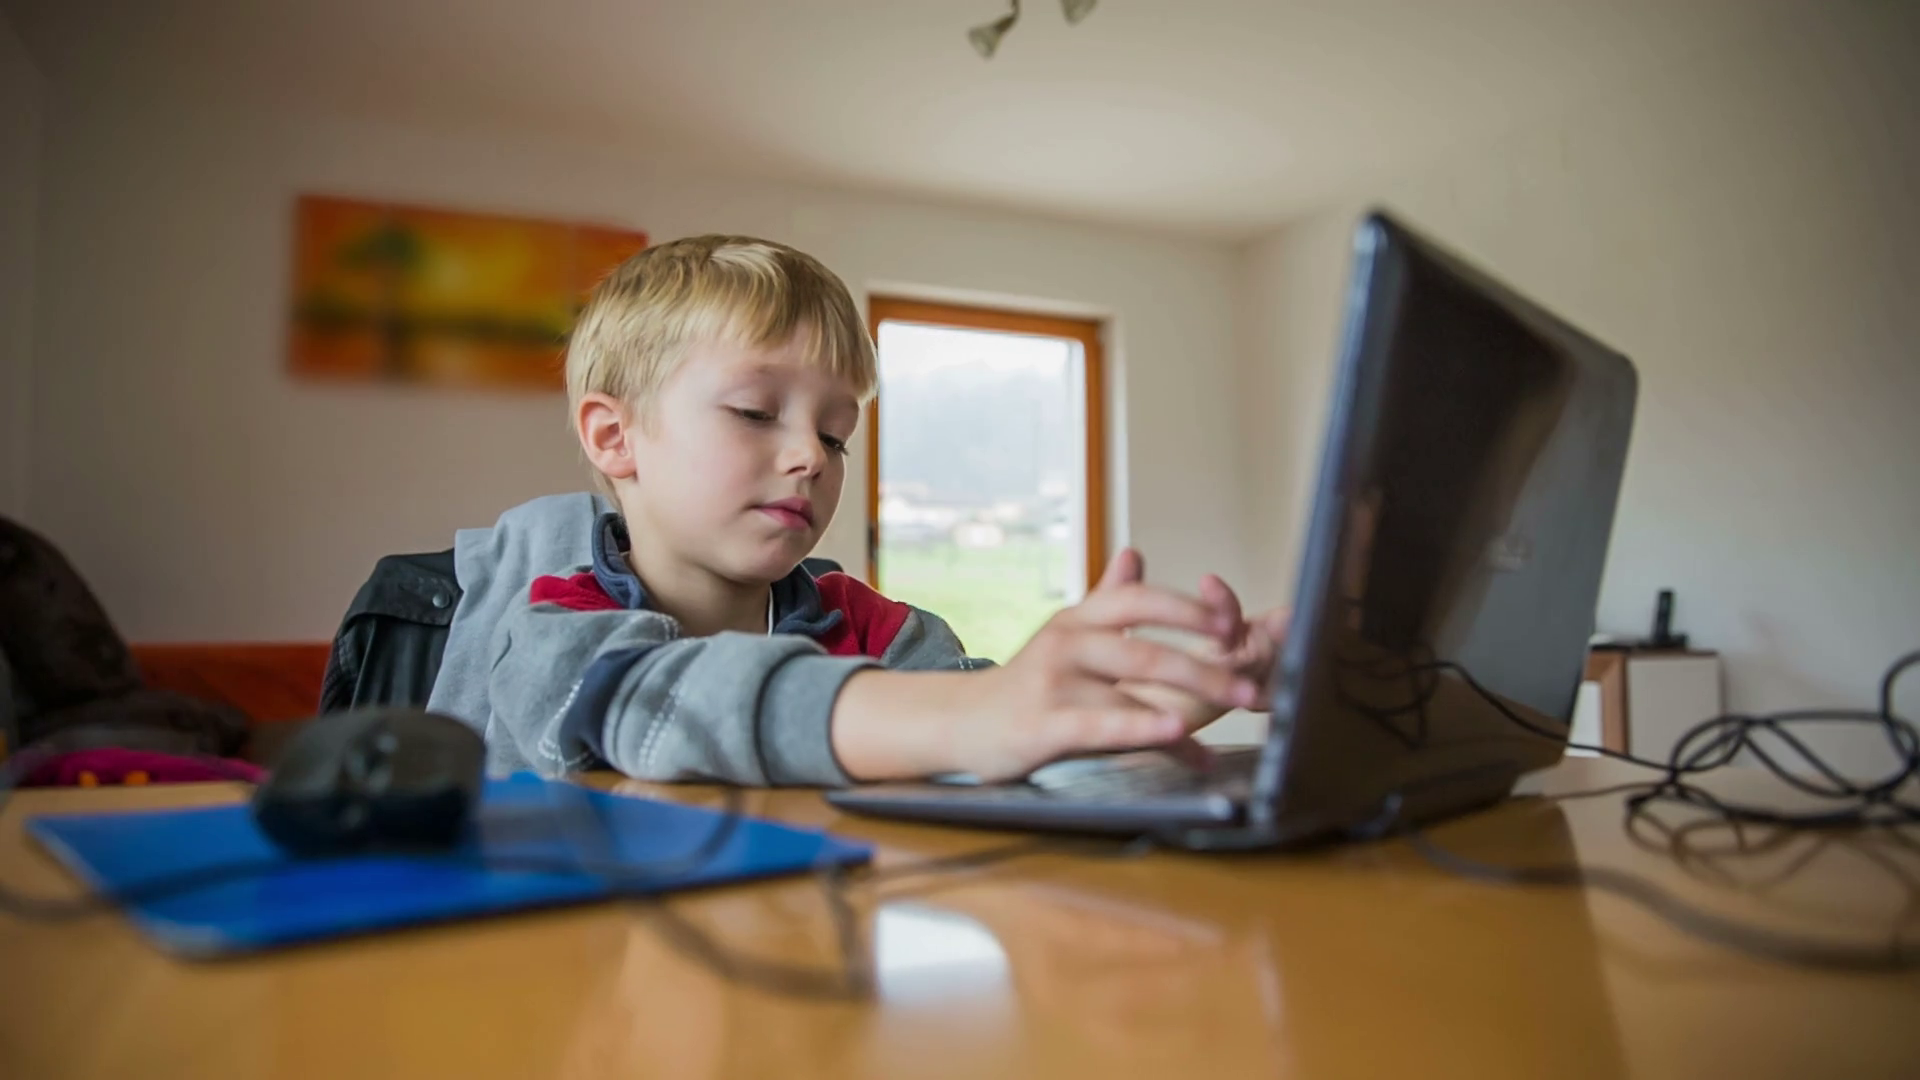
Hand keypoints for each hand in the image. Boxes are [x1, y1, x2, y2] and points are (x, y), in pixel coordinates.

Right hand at [831, 554, 1258, 782]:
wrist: (962, 722)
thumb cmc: (1025, 683)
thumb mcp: (1064, 633)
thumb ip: (1104, 597)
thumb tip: (1135, 553)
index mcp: (1079, 618)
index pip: (1139, 599)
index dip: (1188, 608)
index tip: (1230, 623)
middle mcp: (1068, 640)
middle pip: (1148, 645)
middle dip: (1208, 665)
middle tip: (1253, 684)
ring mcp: (1054, 680)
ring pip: (1134, 683)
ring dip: (1194, 697)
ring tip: (1236, 705)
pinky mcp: (1044, 723)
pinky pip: (1105, 723)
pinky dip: (1147, 727)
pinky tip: (1180, 733)